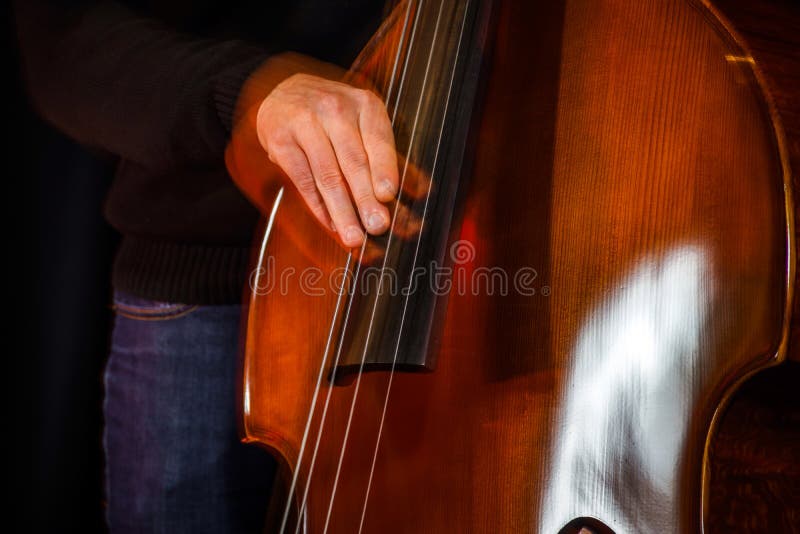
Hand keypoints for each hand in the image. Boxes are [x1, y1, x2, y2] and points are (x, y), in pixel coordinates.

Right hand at [255, 72, 398, 247]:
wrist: (284, 93)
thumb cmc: (331, 116)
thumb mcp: (361, 121)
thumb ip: (383, 155)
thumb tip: (414, 192)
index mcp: (363, 104)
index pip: (377, 140)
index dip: (384, 169)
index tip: (388, 195)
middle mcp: (334, 109)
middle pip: (353, 161)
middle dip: (366, 199)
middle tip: (377, 226)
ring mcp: (305, 123)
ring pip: (327, 175)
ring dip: (342, 211)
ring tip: (354, 236)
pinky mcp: (281, 141)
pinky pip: (304, 180)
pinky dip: (318, 206)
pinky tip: (331, 224)